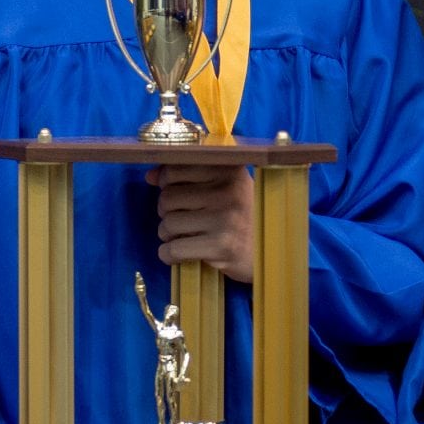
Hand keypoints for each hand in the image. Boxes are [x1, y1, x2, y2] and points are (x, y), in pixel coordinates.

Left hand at [149, 164, 253, 282]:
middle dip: (167, 213)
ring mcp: (225, 219)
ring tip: (186, 236)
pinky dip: (168, 255)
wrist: (272, 252)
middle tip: (184, 220)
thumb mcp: (226, 187)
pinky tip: (180, 254)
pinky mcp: (221, 246)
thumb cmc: (245, 216)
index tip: (176, 194)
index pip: (175, 168)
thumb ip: (188, 176)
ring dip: (168, 235)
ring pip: (167, 224)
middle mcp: (228, 190)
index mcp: (230, 170)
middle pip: (167, 198)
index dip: (167, 183)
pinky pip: (173, 249)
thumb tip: (150, 175)